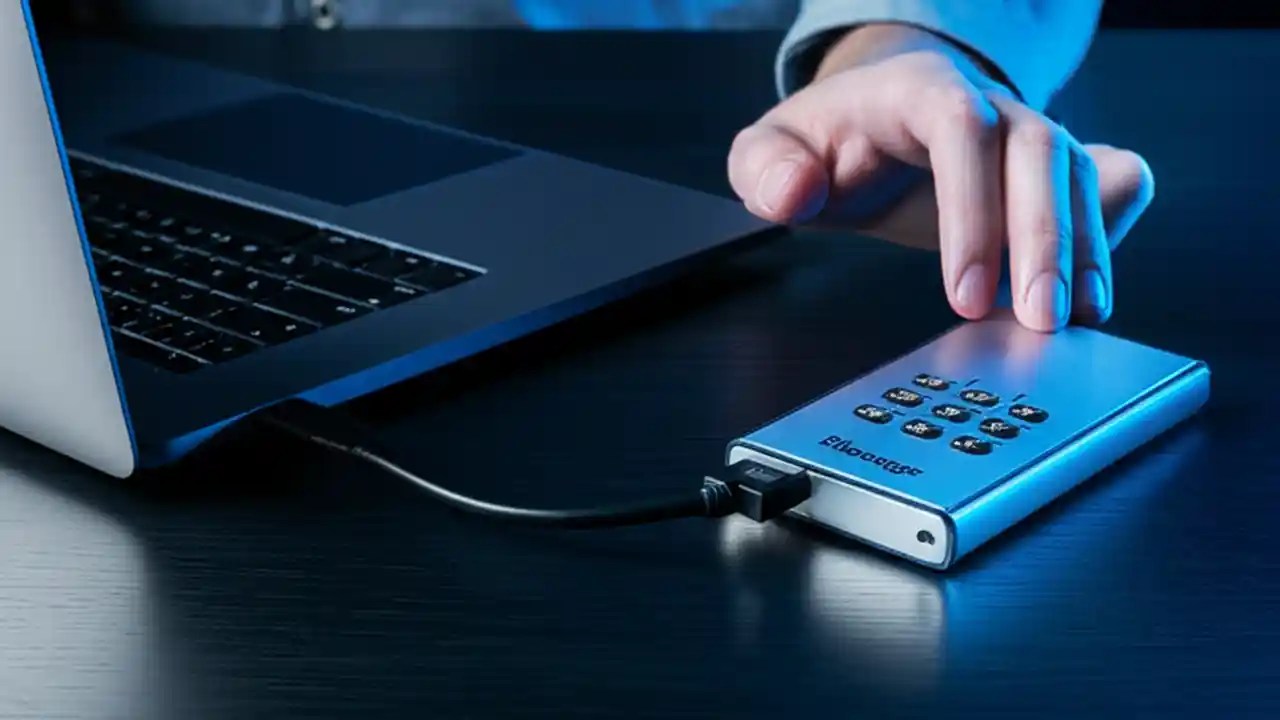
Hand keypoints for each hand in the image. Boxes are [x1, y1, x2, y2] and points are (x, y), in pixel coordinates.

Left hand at [727, 25, 1153, 331]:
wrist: (872, 120)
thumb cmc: (828, 142)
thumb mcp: (772, 151)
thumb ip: (767, 170)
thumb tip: (795, 193)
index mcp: (917, 91)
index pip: (961, 131)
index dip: (972, 212)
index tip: (962, 295)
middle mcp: (988, 104)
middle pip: (1038, 152)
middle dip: (1044, 241)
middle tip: (1037, 321)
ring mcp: (1028, 133)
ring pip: (1077, 174)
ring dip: (1083, 250)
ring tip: (1076, 320)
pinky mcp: (1054, 169)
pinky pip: (1106, 183)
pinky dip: (1108, 234)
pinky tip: (1093, 291)